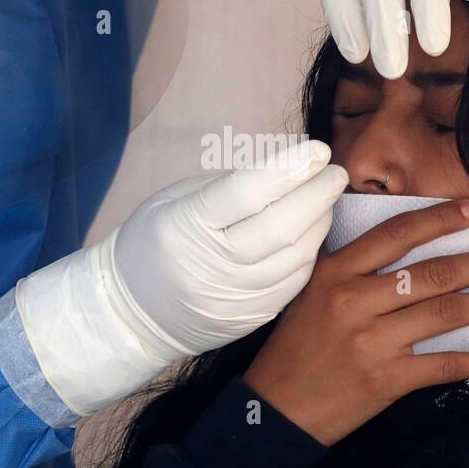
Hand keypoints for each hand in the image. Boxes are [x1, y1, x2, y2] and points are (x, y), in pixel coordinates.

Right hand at [109, 140, 348, 362]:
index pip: (247, 192)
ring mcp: (234, 297)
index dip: (289, 168)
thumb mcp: (175, 201)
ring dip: (320, 222)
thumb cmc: (154, 242)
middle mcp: (212, 265)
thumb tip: (288, 171)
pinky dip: (310, 253)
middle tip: (336, 173)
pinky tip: (313, 233)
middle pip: (281, 226)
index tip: (318, 150)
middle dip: (317, 194)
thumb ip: (229, 188)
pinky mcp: (250, 317)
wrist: (132, 313)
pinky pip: (295, 282)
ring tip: (326, 199)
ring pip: (295, 256)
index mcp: (187, 225)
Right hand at [243, 198, 468, 445]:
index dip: (441, 219)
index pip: (397, 235)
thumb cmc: (296, 346)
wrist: (276, 408)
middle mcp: (355, 302)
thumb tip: (405, 241)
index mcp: (336, 273)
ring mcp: (373, 342)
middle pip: (432, 274)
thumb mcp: (311, 293)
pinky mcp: (387, 380)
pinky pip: (444, 365)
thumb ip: (352, 267)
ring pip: (446, 315)